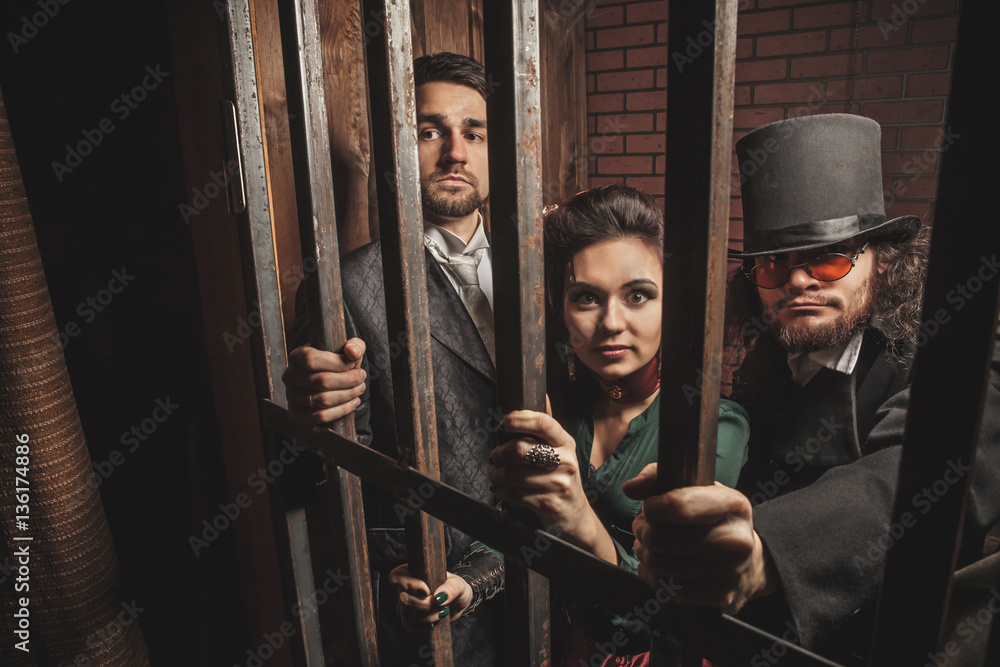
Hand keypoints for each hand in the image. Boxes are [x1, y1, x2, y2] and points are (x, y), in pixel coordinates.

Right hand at [282, 339, 366, 424]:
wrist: (324, 383)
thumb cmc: (335, 364)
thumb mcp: (346, 350)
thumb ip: (354, 346)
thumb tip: (352, 352)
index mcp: (297, 356)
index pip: (311, 359)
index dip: (336, 363)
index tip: (353, 364)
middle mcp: (289, 376)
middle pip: (321, 381)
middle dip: (348, 380)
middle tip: (361, 377)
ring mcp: (291, 396)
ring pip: (323, 400)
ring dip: (347, 395)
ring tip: (359, 389)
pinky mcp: (297, 414)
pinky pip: (321, 416)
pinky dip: (342, 410)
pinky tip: (353, 402)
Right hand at [389, 564, 473, 629]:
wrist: (459, 603)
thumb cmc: (456, 587)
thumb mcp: (458, 584)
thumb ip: (451, 588)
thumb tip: (439, 597)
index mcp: (414, 572)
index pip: (397, 576)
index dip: (408, 584)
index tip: (427, 590)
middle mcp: (407, 588)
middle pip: (403, 598)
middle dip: (423, 605)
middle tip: (440, 604)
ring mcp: (407, 604)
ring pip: (406, 613)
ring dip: (426, 616)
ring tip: (442, 611)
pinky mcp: (411, 619)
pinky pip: (409, 625)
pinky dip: (423, 625)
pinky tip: (434, 620)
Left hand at [491, 411, 615, 560]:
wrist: (576, 517)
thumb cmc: (561, 479)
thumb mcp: (560, 451)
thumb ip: (547, 427)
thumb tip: (543, 396)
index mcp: (566, 443)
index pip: (543, 422)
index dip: (520, 419)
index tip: (504, 422)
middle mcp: (565, 461)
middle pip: (520, 448)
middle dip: (500, 453)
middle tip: (495, 457)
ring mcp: (558, 483)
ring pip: (513, 473)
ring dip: (497, 475)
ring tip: (496, 475)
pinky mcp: (548, 503)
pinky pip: (514, 493)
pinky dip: (502, 492)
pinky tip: (504, 490)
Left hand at [623, 463, 774, 613]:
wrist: (751, 563)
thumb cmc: (714, 520)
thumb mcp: (696, 489)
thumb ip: (658, 478)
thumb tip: (630, 488)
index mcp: (733, 505)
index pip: (678, 507)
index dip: (652, 508)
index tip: (650, 508)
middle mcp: (736, 540)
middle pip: (659, 539)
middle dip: (642, 532)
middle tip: (645, 530)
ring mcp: (729, 573)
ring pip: (658, 565)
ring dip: (645, 556)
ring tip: (652, 548)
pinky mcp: (719, 598)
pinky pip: (666, 589)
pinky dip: (655, 578)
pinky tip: (663, 569)